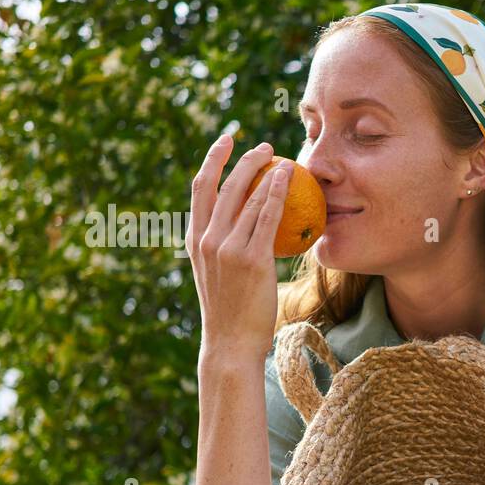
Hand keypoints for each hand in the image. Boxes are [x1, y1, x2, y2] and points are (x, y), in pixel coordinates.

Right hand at [186, 135, 287, 364]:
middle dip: (244, 158)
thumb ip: (227, 247)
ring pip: (248, 197)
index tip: (227, 141)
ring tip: (284, 159)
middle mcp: (207, 239)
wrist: (230, 342)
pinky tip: (289, 179)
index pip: (201, 188)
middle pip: (225, 185)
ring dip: (266, 171)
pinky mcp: (251, 259)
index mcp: (195, 239)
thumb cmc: (232, 311)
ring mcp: (227, 248)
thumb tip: (250, 227)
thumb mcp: (219, 273)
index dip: (213, 159)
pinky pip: (267, 216)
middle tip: (265, 146)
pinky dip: (278, 193)